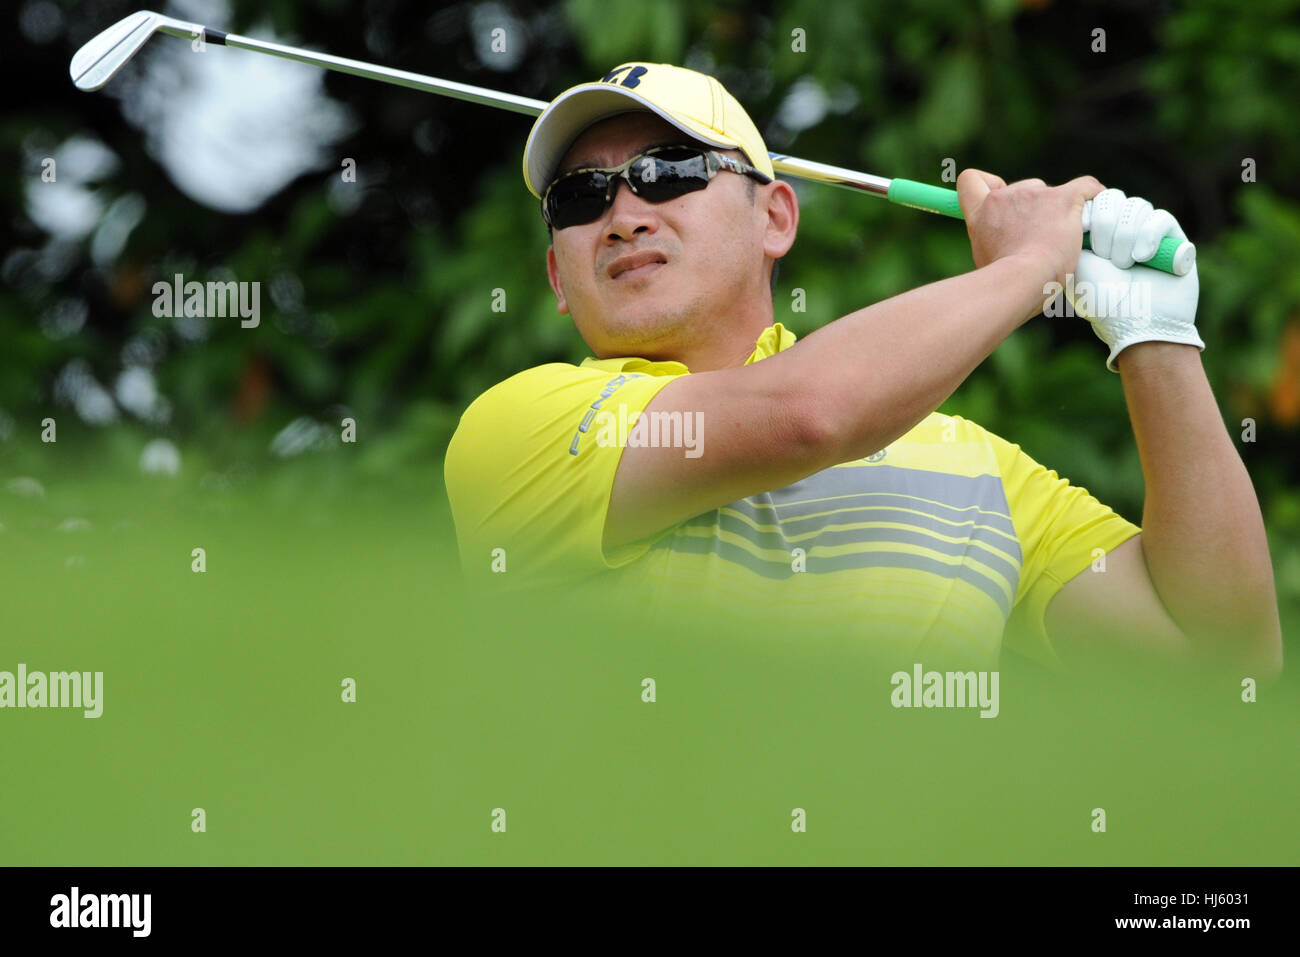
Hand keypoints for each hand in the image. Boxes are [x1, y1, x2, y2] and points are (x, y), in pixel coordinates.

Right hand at [957, 168, 1104, 289]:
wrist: (1022, 280)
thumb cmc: (1005, 282)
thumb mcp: (986, 261)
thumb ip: (995, 242)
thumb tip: (1006, 246)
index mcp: (980, 213)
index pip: (971, 180)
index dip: (987, 185)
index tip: (998, 197)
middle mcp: (1003, 197)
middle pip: (1022, 189)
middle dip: (1033, 209)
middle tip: (1042, 238)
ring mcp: (1034, 194)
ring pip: (1052, 193)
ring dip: (1059, 211)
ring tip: (1064, 240)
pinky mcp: (1062, 198)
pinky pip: (1086, 187)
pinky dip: (1093, 196)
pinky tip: (1097, 208)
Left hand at [1068, 188, 1202, 372]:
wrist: (1137, 322)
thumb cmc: (1102, 299)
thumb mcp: (1077, 264)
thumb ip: (1075, 231)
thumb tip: (1080, 205)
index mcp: (1095, 236)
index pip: (1093, 201)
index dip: (1090, 214)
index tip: (1086, 240)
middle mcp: (1121, 232)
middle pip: (1114, 199)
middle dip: (1106, 225)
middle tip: (1105, 256)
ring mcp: (1148, 234)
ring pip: (1137, 206)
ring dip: (1126, 235)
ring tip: (1124, 264)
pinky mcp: (1174, 239)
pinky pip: (1161, 217)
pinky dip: (1149, 234)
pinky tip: (1142, 257)